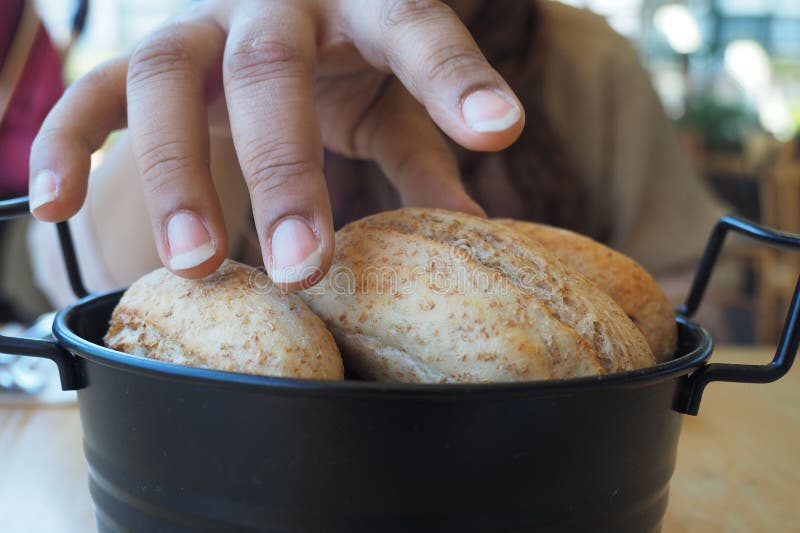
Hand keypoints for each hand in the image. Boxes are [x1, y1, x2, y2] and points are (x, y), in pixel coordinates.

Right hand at [29, 0, 523, 288]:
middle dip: (283, 174)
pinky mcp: (141, 52)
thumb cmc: (343, 49)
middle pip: (269, 73)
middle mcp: (272, 1)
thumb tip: (476, 229)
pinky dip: (64, 145)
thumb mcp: (389, 93)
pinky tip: (54, 205)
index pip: (412, 25)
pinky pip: (90, 92)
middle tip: (301, 267)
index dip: (455, 79)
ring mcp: (196, 23)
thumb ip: (426, 147)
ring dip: (176, 173)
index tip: (499, 131)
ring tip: (198, 264)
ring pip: (163, 76)